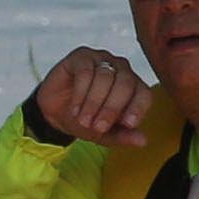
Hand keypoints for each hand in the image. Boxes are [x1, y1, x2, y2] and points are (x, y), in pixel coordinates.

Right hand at [31, 46, 153, 145]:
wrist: (55, 114)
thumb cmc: (85, 120)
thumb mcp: (104, 134)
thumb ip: (123, 136)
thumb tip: (143, 141)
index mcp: (133, 87)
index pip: (143, 93)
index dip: (138, 107)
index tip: (128, 123)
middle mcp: (121, 70)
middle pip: (125, 83)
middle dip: (112, 108)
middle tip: (98, 126)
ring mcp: (101, 60)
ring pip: (105, 77)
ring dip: (93, 102)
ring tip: (83, 120)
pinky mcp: (81, 57)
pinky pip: (85, 71)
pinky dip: (80, 93)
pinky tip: (75, 108)